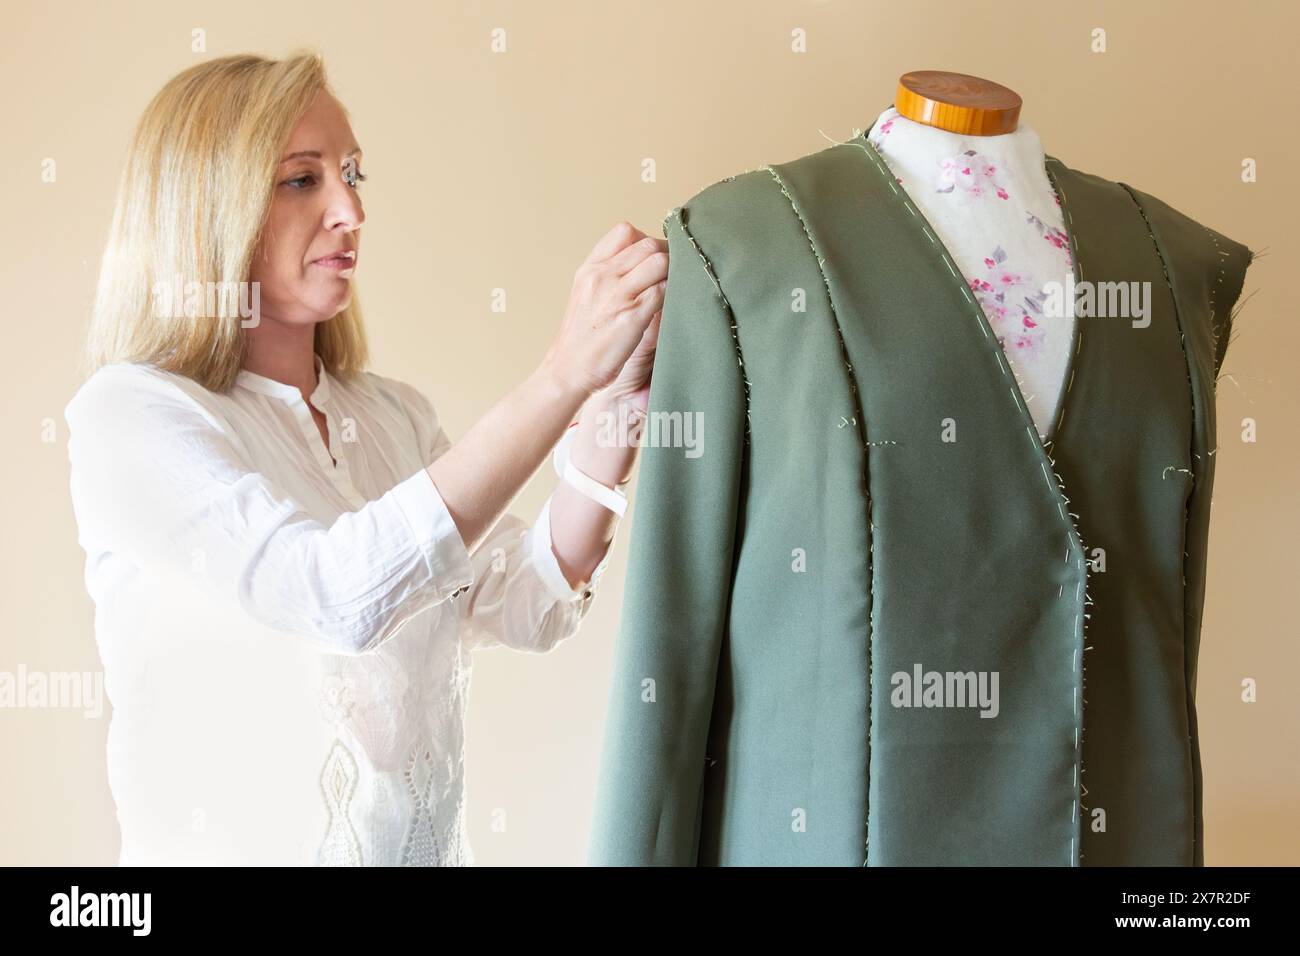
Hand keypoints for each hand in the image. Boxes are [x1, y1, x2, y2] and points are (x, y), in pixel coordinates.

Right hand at [541, 221, 667, 400]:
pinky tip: (671, 308)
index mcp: (590, 268)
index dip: (646, 239)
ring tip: (673, 291)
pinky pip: (663, 291)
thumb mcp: (585, 295)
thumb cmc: (581, 338)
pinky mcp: (631, 316)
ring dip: (673, 274)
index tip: (654, 258)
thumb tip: (639, 263)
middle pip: (648, 245)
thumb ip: (607, 275)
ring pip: (659, 263)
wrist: (567, 370)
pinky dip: (673, 296)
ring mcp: (616, 294)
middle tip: (674, 275)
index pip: (624, 232)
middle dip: (668, 256)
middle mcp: (602, 276)